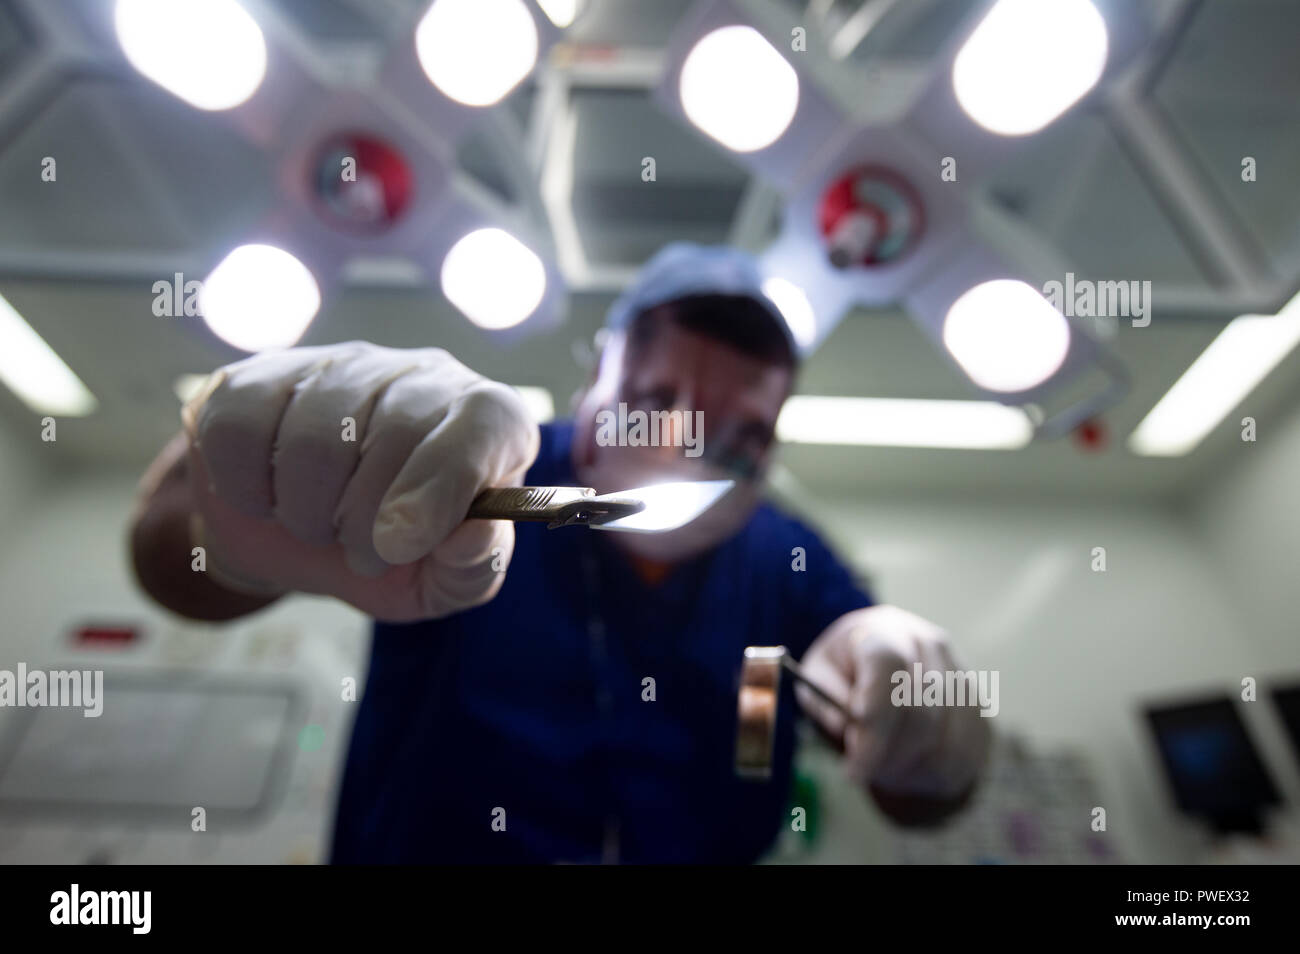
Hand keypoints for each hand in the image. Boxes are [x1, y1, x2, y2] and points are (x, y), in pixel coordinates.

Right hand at [180, 341, 538, 621]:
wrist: (302, 545)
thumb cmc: (394, 555)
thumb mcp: (443, 581)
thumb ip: (474, 565)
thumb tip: (473, 534)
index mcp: (485, 420)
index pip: (485, 421)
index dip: (443, 482)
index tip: (401, 543)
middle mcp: (421, 376)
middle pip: (396, 429)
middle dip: (367, 519)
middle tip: (363, 553)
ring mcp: (340, 367)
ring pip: (315, 433)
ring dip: (307, 511)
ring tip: (320, 526)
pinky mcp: (262, 376)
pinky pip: (239, 427)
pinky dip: (245, 489)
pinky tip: (267, 499)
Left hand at [797, 605, 991, 801]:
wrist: (888, 661)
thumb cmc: (846, 671)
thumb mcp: (819, 674)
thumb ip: (824, 696)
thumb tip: (847, 725)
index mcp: (885, 630)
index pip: (889, 666)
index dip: (875, 717)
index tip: (854, 759)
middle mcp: (931, 647)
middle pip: (921, 711)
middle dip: (885, 755)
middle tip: (857, 773)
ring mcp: (962, 676)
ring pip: (945, 740)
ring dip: (908, 770)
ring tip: (879, 772)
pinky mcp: (978, 708)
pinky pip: (963, 756)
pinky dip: (932, 777)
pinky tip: (905, 772)